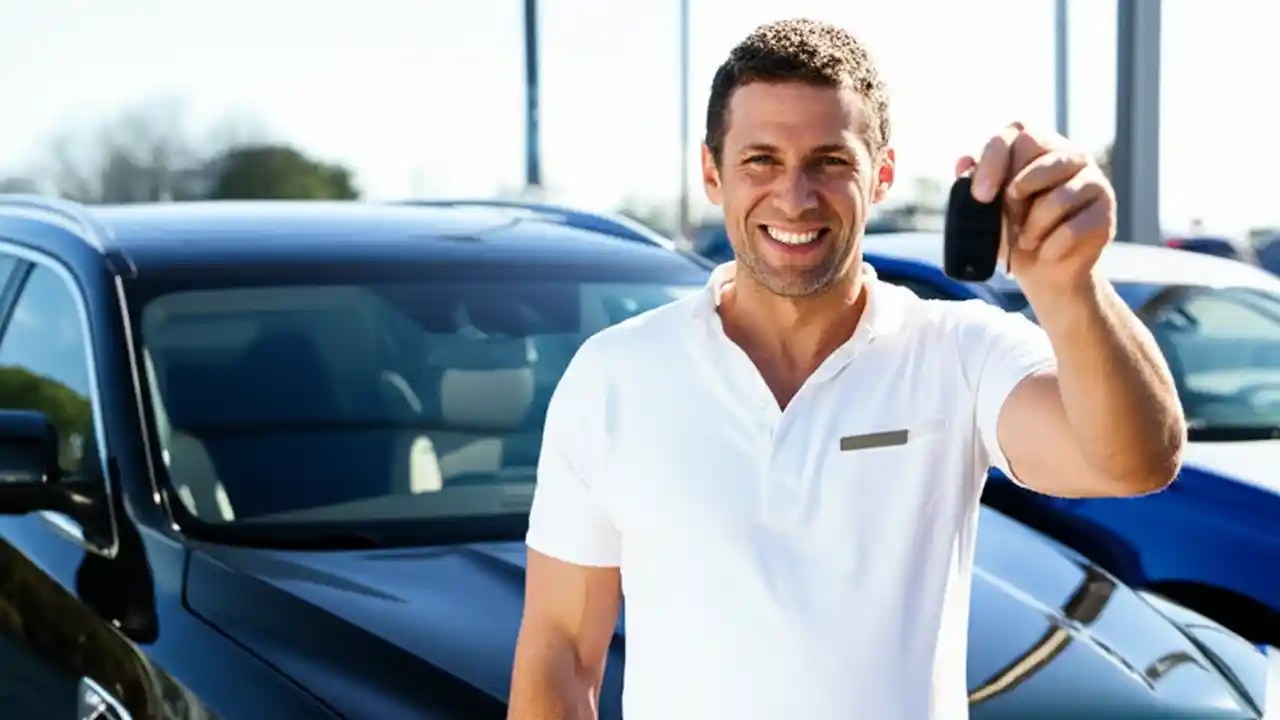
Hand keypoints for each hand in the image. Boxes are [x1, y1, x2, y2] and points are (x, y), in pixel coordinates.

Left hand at [955, 122, 1115, 296]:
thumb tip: (964, 161)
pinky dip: (1050, 247)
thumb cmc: (1013, 232)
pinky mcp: (1105, 211)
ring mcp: (1093, 180)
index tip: (980, 196)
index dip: (994, 160)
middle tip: (1010, 218)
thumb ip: (974, 183)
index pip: (1018, 132)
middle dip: (1015, 193)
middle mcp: (1070, 155)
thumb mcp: (987, 208)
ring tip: (1026, 240)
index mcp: (1039, 148)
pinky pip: (1072, 228)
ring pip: (1057, 197)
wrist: (1045, 272)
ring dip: (1032, 228)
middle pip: (1040, 155)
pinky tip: (1046, 252)